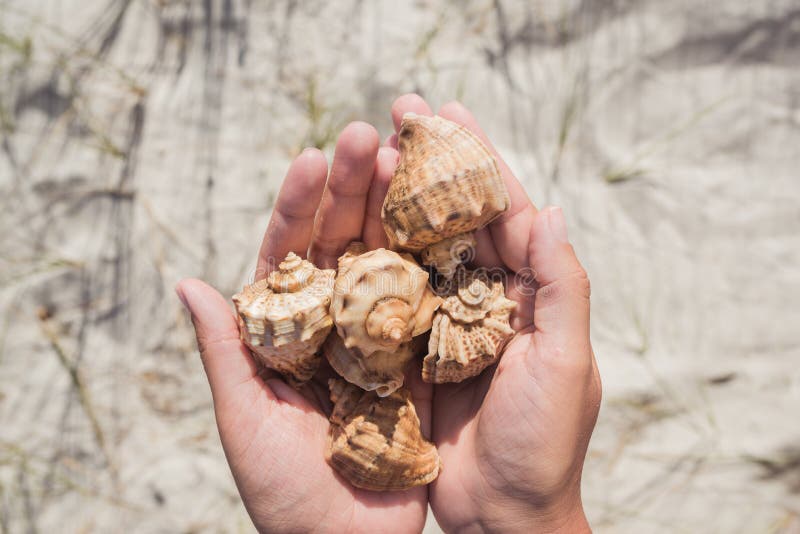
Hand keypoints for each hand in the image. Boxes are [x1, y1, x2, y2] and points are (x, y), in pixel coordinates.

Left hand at [176, 122, 431, 532]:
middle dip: (352, 189)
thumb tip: (187, 282)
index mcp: (284, 331)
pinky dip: (435, 262)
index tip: (312, 158)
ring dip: (395, 211)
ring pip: (385, 259)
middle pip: (340, 242)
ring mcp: (378, 335)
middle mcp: (331, 322)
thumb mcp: (247, 423)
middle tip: (367, 134)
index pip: (288, 254)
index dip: (298, 206)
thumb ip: (225, 353)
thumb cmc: (286, 495)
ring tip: (406, 159)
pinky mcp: (417, 357)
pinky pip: (427, 302)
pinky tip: (447, 221)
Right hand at [387, 95, 600, 532]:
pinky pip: (385, 293)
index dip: (477, 160)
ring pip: (414, 246)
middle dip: (427, 163)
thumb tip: (548, 210)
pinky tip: (342, 221)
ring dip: (391, 198)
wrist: (501, 514)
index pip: (503, 212)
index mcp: (526, 293)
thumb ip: (562, 287)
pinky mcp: (407, 347)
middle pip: (452, 217)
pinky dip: (367, 255)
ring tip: (365, 151)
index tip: (447, 111)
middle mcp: (482, 297)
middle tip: (396, 113)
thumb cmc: (544, 444)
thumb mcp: (566, 363)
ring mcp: (441, 320)